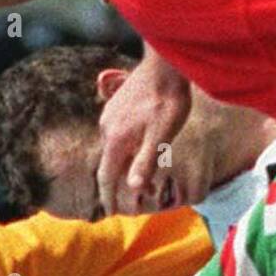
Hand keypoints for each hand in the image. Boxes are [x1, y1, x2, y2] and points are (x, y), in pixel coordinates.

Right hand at [97, 48, 191, 215]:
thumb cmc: (168, 101)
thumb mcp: (162, 137)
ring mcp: (110, 114)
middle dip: (117, 183)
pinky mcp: (117, 105)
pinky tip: (138, 149)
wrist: (166, 64)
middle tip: (128, 202)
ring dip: (123, 165)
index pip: (106, 176)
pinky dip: (125, 148)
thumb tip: (132, 189)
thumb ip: (145, 163)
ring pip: (114, 148)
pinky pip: (117, 134)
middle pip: (109, 163)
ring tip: (136, 178)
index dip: (108, 196)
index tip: (110, 212)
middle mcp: (107, 127)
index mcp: (116, 139)